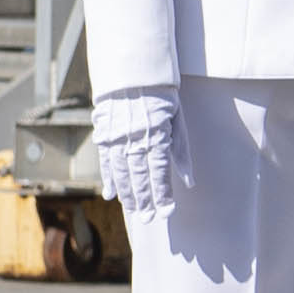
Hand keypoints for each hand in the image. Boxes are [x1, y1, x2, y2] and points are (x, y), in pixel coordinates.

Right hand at [91, 85, 184, 218]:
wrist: (132, 73)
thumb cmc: (163, 97)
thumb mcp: (178, 120)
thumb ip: (181, 152)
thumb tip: (189, 182)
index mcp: (157, 134)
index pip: (160, 171)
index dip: (162, 194)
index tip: (166, 212)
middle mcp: (135, 138)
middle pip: (139, 176)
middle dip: (145, 200)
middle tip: (149, 219)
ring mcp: (116, 137)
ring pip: (122, 172)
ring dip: (128, 194)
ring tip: (135, 211)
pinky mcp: (104, 134)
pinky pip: (106, 162)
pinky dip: (110, 179)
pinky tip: (113, 194)